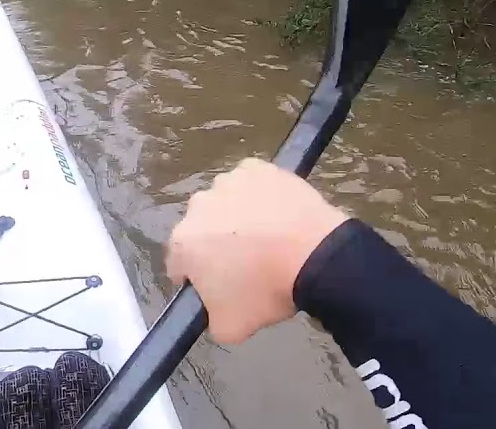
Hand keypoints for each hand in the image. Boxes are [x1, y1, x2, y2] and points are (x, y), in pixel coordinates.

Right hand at [166, 158, 346, 343]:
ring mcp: (228, 182)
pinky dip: (260, 196)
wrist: (316, 256)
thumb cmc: (267, 290)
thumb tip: (213, 310)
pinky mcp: (256, 168)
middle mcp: (197, 205)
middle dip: (216, 245)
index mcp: (183, 243)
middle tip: (247, 265)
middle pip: (201, 230)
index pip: (179, 266)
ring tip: (268, 239)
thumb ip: (209, 318)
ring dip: (236, 218)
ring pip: (224, 203)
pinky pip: (251, 184)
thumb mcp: (229, 328)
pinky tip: (278, 215)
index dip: (197, 280)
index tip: (220, 287)